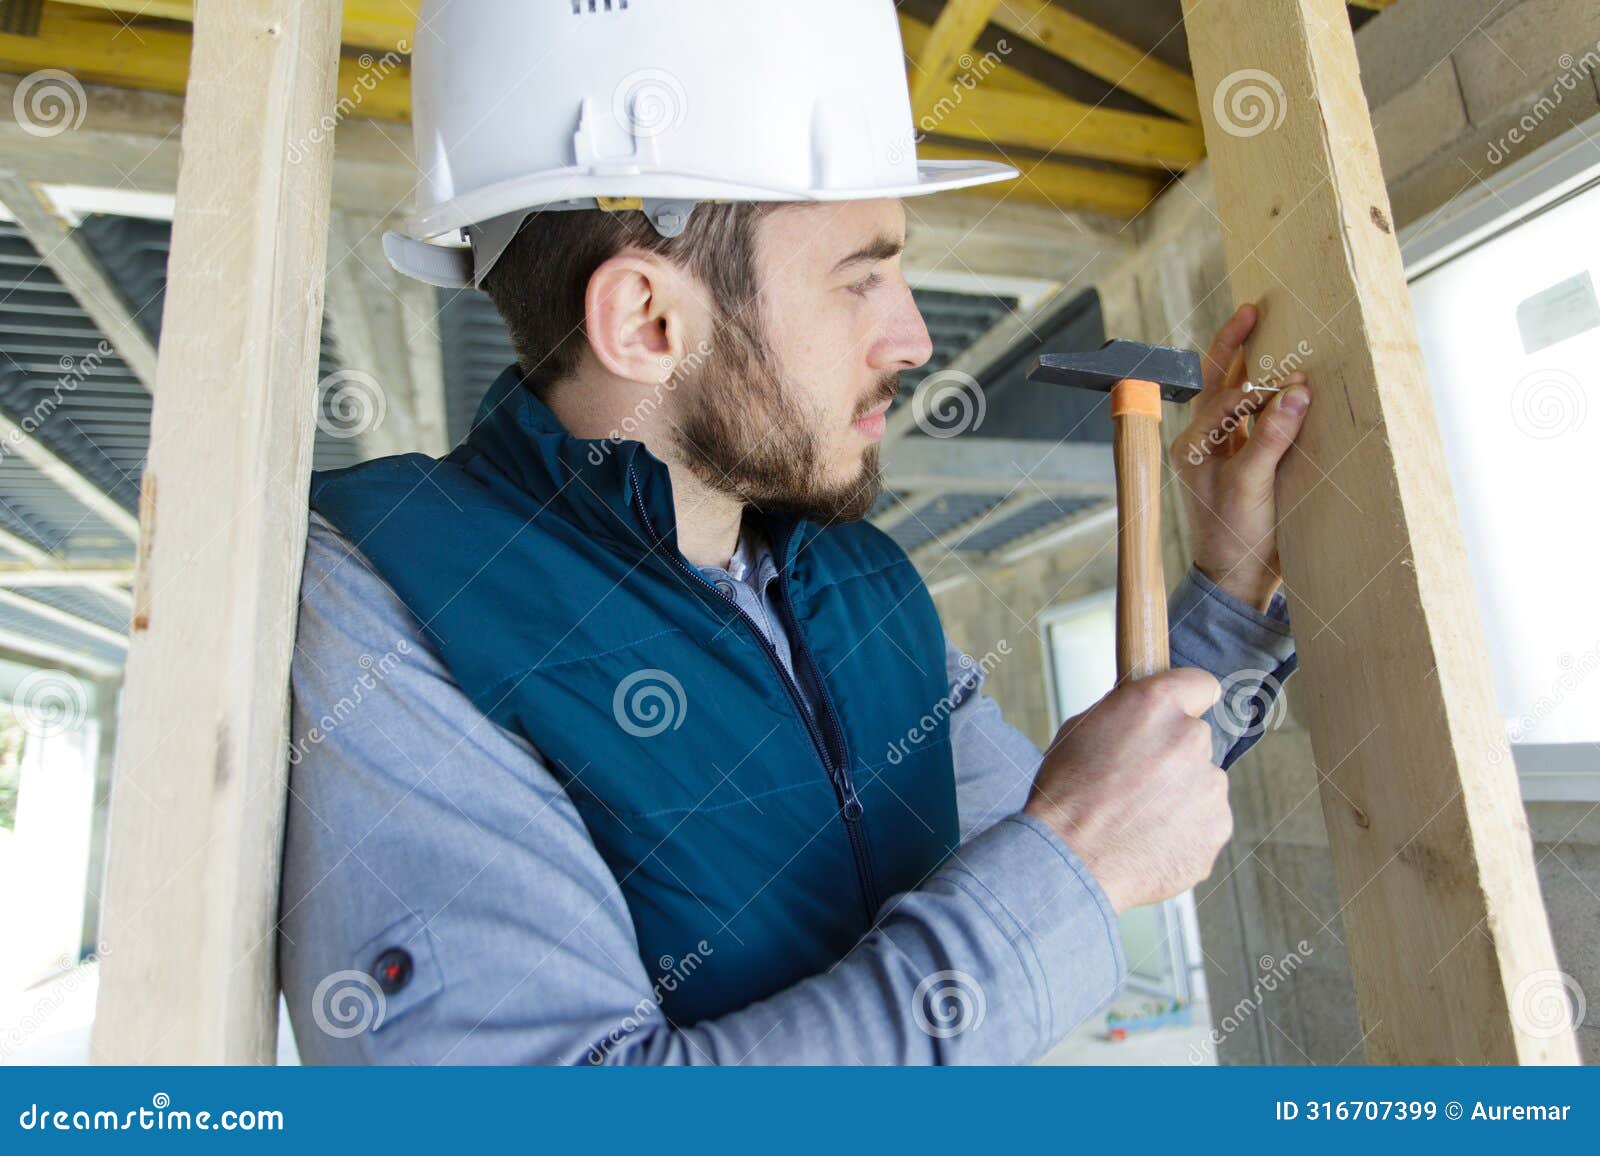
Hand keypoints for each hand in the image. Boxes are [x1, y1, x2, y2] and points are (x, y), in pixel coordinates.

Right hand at [1023, 668, 1229, 912]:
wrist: (1069, 860)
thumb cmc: (1065, 794)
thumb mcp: (1081, 729)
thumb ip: (1124, 714)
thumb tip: (1141, 714)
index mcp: (1157, 705)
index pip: (1201, 684)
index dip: (1188, 700)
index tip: (1180, 713)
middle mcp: (1191, 739)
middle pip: (1196, 740)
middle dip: (1172, 757)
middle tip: (1135, 783)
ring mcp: (1210, 787)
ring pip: (1202, 784)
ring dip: (1180, 796)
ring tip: (1137, 818)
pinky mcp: (1217, 828)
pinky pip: (1206, 822)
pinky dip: (1184, 831)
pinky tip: (1149, 840)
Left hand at [1171, 304, 1310, 610]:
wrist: (1240, 581)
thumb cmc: (1237, 538)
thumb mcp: (1253, 487)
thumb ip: (1271, 438)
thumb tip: (1294, 390)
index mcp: (1193, 447)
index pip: (1224, 397)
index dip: (1260, 386)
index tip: (1298, 381)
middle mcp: (1203, 445)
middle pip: (1216, 383)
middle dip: (1233, 346)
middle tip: (1253, 311)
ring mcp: (1222, 453)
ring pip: (1234, 399)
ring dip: (1252, 370)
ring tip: (1271, 336)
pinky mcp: (1243, 463)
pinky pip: (1253, 421)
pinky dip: (1269, 401)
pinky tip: (1287, 387)